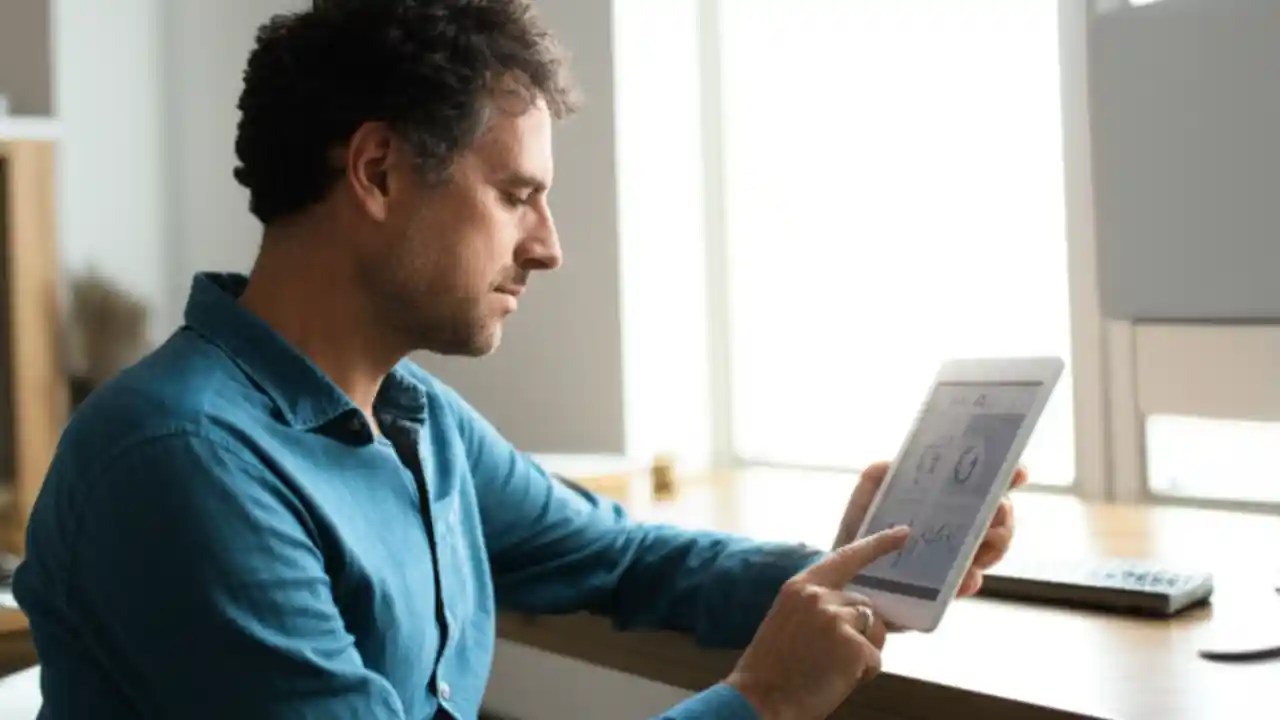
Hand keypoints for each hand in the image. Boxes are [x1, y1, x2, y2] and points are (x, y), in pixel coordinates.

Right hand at [726, 527, 910, 719]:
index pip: (845, 557)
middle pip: (865, 605)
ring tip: (830, 669)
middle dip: (859, 630)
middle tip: (829, 657)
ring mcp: (838, 620)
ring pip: (874, 631)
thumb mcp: (789, 621)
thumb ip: (819, 607)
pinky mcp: (854, 647)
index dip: (878, 545)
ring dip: (862, 652)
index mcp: (801, 587)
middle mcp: (821, 597)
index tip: (904, 533)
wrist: (759, 700)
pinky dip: (863, 674)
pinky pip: (875, 658)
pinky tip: (835, 680)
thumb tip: (860, 612)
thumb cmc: (772, 667)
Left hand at [832, 462, 1026, 597]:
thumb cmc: (861, 531)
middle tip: (995, 511)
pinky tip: (965, 577)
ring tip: (984, 540)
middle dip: (1003, 514)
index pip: (987, 486)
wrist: (848, 576)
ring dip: (994, 545)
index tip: (1018, 474)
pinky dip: (969, 580)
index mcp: (945, 501)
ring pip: (994, 550)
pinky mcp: (947, 590)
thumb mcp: (865, 499)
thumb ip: (876, 478)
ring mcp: (957, 560)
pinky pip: (968, 585)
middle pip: (1000, 519)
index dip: (1008, 478)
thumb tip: (891, 464)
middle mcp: (959, 529)